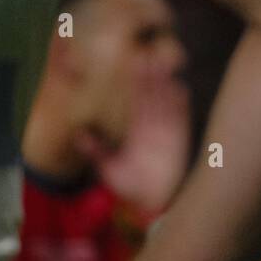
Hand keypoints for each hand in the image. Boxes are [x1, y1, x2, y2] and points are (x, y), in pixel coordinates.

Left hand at [80, 68, 190, 212]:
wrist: (152, 204)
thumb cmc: (132, 187)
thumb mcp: (109, 168)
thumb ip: (97, 150)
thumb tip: (79, 133)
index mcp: (138, 131)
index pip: (137, 102)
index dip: (136, 84)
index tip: (133, 64)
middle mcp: (153, 127)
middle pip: (152, 97)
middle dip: (150, 78)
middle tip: (147, 56)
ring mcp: (168, 132)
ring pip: (166, 103)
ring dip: (165, 85)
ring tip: (163, 65)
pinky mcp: (179, 139)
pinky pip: (181, 119)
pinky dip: (180, 105)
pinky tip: (179, 89)